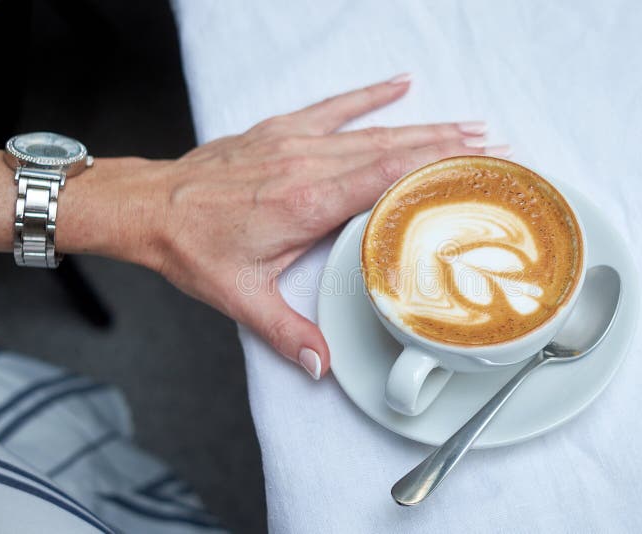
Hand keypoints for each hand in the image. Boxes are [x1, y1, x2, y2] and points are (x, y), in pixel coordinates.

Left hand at [63, 75, 509, 378]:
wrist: (148, 206)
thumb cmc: (193, 248)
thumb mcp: (240, 297)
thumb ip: (286, 332)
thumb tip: (320, 366)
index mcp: (306, 205)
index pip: (386, 178)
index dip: (436, 168)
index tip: (476, 162)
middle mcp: (306, 166)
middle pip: (392, 150)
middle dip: (447, 146)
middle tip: (493, 143)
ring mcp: (293, 142)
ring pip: (372, 129)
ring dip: (423, 126)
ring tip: (466, 124)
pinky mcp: (279, 130)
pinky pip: (333, 106)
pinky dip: (369, 95)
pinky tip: (400, 83)